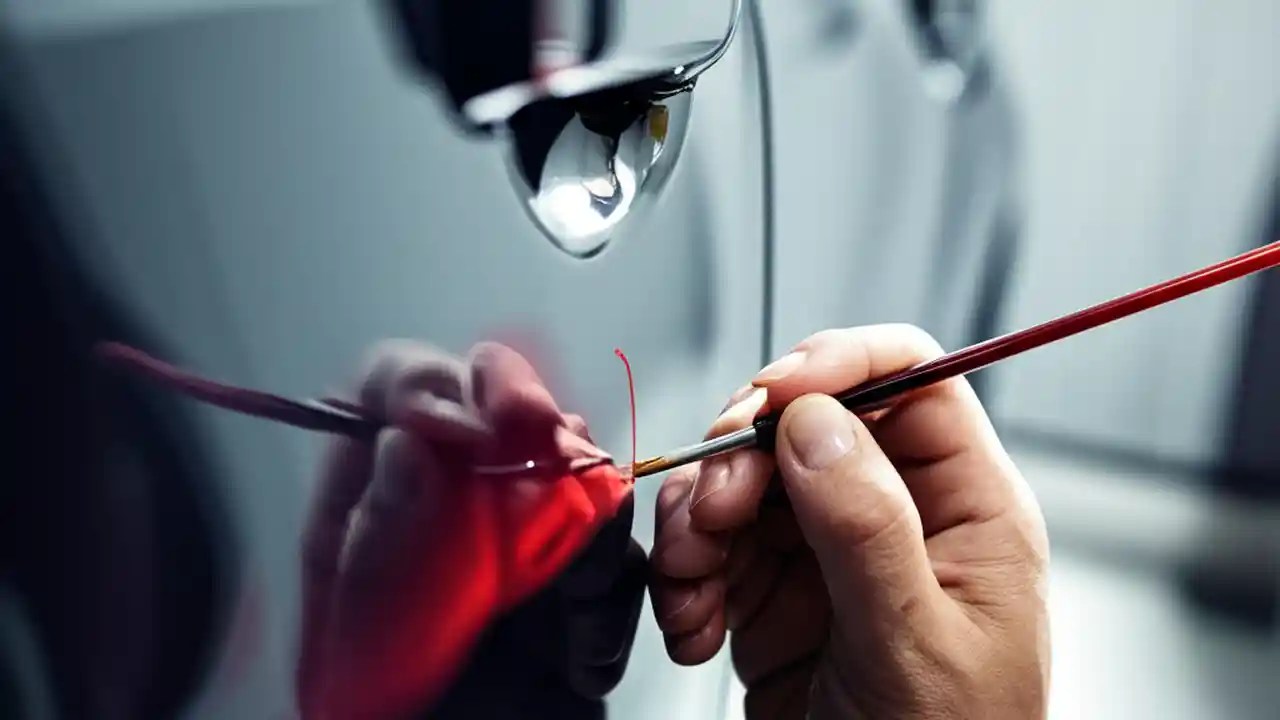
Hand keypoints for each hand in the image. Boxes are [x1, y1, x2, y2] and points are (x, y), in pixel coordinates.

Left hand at [297, 340, 643, 718]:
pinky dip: (609, 602)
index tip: (457, 426)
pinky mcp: (579, 593)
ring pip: (565, 465)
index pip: (379, 402)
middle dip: (514, 404)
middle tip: (537, 434)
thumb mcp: (364, 668)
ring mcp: (516, 548)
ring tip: (560, 604)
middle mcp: (442, 518)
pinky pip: (617, 555)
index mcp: (363, 524)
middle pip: (481, 402)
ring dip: (578, 516)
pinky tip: (578, 661)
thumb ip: (375, 563)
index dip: (420, 387)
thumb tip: (401, 449)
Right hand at [650, 325, 1049, 718]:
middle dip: (742, 458)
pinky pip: (709, 544)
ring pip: (742, 478)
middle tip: (714, 510)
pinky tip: (692, 627)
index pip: (910, 380)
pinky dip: (682, 578)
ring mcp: (824, 551)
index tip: (773, 393)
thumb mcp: (913, 641)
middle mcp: (892, 513)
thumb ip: (866, 525)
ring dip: (696, 524)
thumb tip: (818, 420)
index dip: (840, 363)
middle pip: (804, 421)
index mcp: (965, 508)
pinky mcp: (770, 591)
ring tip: (692, 585)